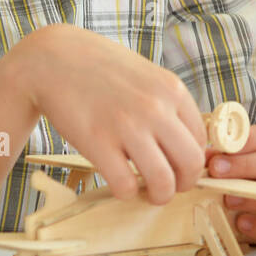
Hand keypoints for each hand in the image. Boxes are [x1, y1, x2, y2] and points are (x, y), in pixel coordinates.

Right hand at [16, 23, 206, 204]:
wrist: (53, 60)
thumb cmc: (100, 68)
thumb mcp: (146, 75)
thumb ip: (167, 103)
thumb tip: (185, 141)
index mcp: (172, 89)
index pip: (201, 139)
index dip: (193, 161)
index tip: (179, 167)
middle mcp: (156, 107)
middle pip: (191, 163)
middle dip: (184, 183)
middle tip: (169, 186)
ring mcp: (128, 126)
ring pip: (163, 182)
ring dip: (159, 196)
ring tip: (149, 193)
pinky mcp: (98, 142)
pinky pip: (125, 186)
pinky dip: (126, 193)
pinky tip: (120, 184)